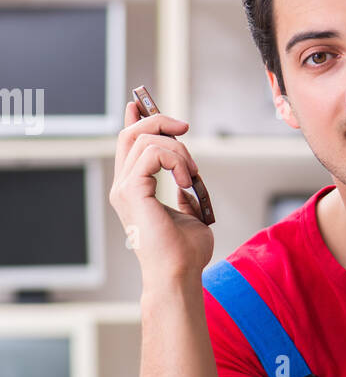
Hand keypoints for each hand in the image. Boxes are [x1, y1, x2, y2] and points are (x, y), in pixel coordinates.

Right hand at [109, 100, 214, 290]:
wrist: (179, 275)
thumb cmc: (186, 254)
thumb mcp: (191, 215)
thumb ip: (185, 195)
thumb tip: (188, 183)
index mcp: (133, 190)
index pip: (126, 143)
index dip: (135, 118)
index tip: (142, 102)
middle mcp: (123, 186)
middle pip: (131, 133)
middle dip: (159, 120)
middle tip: (185, 128)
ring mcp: (124, 188)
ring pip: (145, 139)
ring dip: (178, 149)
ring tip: (192, 175)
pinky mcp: (132, 191)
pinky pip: (153, 152)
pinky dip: (176, 159)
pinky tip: (187, 180)